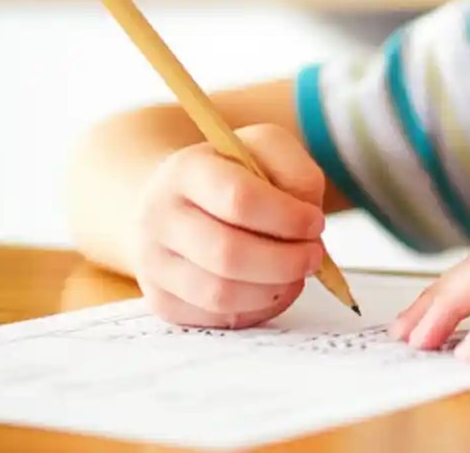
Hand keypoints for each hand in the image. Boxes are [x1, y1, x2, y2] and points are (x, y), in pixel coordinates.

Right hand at [133, 124, 326, 328]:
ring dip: (274, 290)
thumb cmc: (233, 174)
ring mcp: (154, 263)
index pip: (239, 199)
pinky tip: (271, 288)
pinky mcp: (162, 300)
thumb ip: (297, 173)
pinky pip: (216, 319)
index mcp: (187, 170)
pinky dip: (256, 310)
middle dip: (286, 261)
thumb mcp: (268, 149)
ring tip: (295, 274)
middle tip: (313, 256)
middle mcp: (160, 217)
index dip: (288, 217)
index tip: (315, 222)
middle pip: (228, 254)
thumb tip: (308, 220)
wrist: (177, 201)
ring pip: (221, 295)